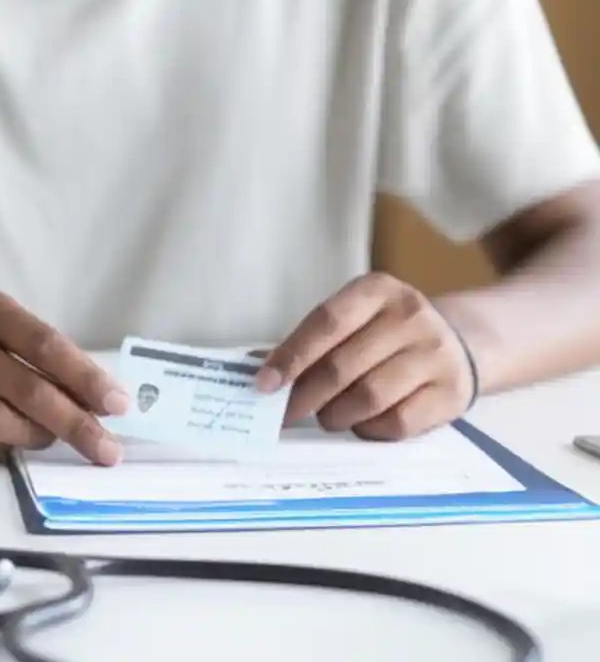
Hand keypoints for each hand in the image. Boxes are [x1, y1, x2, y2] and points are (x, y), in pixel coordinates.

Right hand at [0, 286, 129, 463]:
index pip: (43, 343)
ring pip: (0, 423)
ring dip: (36, 437)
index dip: (85, 377)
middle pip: (27, 389)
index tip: (118, 405)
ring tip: (49, 438)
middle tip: (107, 450)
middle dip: (75, 423)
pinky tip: (5, 442)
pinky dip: (0, 450)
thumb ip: (41, 360)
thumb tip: (101, 404)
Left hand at [255, 273, 474, 440]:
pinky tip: (361, 423)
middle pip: (342, 366)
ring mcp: (435, 354)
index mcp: (377, 290)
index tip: (263, 385)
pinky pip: (396, 422)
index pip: (326, 323)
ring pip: (368, 398)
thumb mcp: (354, 321)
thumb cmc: (386, 334)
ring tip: (326, 416)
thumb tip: (257, 371)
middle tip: (285, 414)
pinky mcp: (451, 393)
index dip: (291, 356)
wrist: (463, 342)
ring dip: (335, 415)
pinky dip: (368, 429)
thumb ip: (310, 342)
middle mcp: (410, 316)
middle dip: (303, 397)